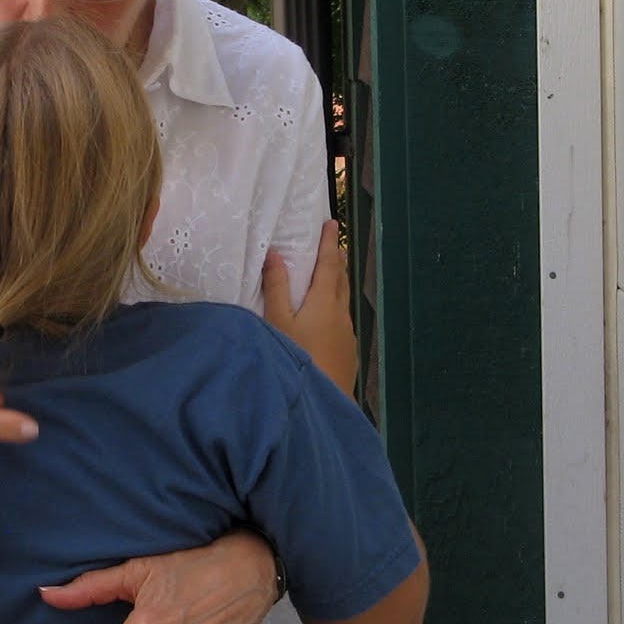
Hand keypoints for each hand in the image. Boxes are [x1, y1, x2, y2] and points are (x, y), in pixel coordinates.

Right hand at [264, 219, 356, 395]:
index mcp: (323, 302)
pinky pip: (343, 319)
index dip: (328, 243)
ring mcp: (347, 334)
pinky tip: (329, 318)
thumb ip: (275, 288)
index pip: (328, 264)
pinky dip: (336, 306)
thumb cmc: (296, 357)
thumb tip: (275, 254)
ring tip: (332, 275)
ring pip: (343, 300)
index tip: (331, 223)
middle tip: (334, 245)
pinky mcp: (347, 351)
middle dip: (336, 260)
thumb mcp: (277, 322)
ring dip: (338, 283)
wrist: (323, 401)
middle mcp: (340, 314)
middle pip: (341, 280)